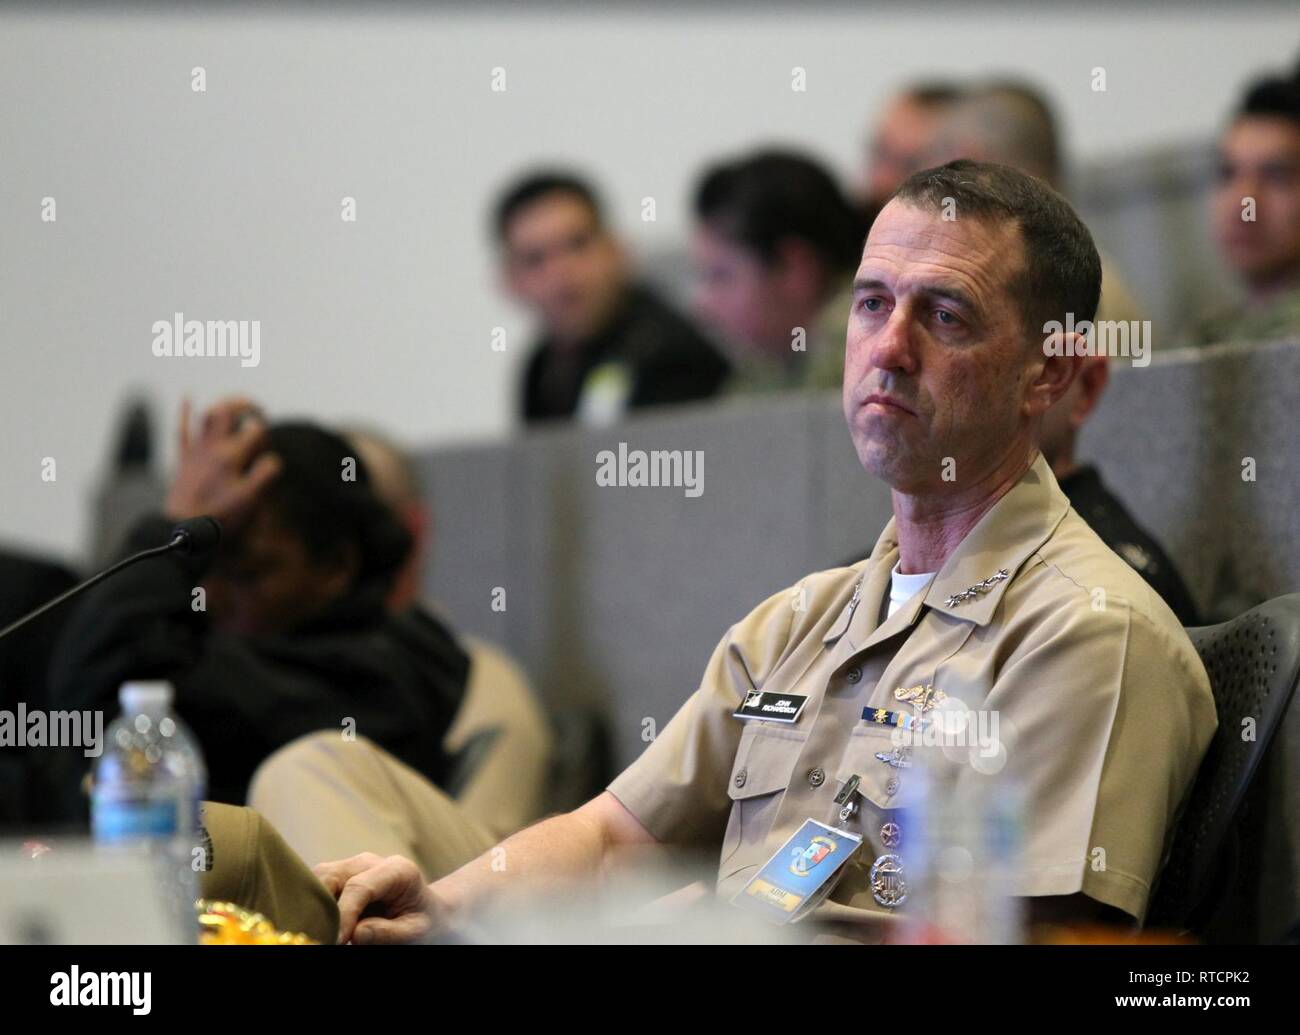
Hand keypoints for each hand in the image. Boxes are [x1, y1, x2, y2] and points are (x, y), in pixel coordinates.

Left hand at [163, 397, 281, 531]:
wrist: (183, 528)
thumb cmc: (219, 516)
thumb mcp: (250, 499)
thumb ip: (265, 474)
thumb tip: (274, 458)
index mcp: (231, 456)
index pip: (255, 431)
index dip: (265, 432)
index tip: (267, 444)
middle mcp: (213, 447)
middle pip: (229, 411)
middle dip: (245, 405)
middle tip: (257, 408)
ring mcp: (197, 451)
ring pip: (207, 415)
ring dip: (222, 405)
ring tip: (234, 404)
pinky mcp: (184, 458)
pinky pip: (182, 430)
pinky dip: (185, 411)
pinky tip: (188, 397)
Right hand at [314, 853, 446, 944]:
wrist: (426, 914)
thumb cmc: (422, 924)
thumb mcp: (414, 932)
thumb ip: (387, 932)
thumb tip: (355, 933)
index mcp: (397, 870)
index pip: (359, 886)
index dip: (344, 914)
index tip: (338, 940)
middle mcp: (370, 862)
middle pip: (331, 875)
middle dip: (321, 907)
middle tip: (321, 936)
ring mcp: (352, 867)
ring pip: (318, 878)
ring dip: (314, 905)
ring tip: (321, 932)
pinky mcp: (339, 878)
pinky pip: (317, 887)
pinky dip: (314, 905)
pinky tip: (320, 926)